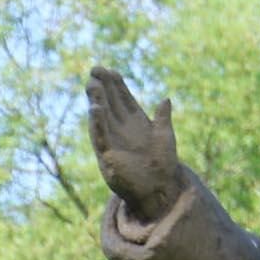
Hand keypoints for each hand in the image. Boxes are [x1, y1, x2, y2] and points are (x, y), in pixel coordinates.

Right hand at [87, 66, 185, 222]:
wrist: (160, 189)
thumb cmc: (163, 165)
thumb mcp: (165, 136)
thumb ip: (163, 118)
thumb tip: (165, 100)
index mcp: (134, 122)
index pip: (122, 98)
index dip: (116, 84)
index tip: (110, 70)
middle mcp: (120, 130)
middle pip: (109, 103)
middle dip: (103, 87)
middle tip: (95, 70)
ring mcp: (112, 142)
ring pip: (102, 118)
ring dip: (97, 101)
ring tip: (93, 85)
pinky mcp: (108, 156)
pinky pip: (100, 137)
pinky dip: (98, 124)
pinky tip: (95, 109)